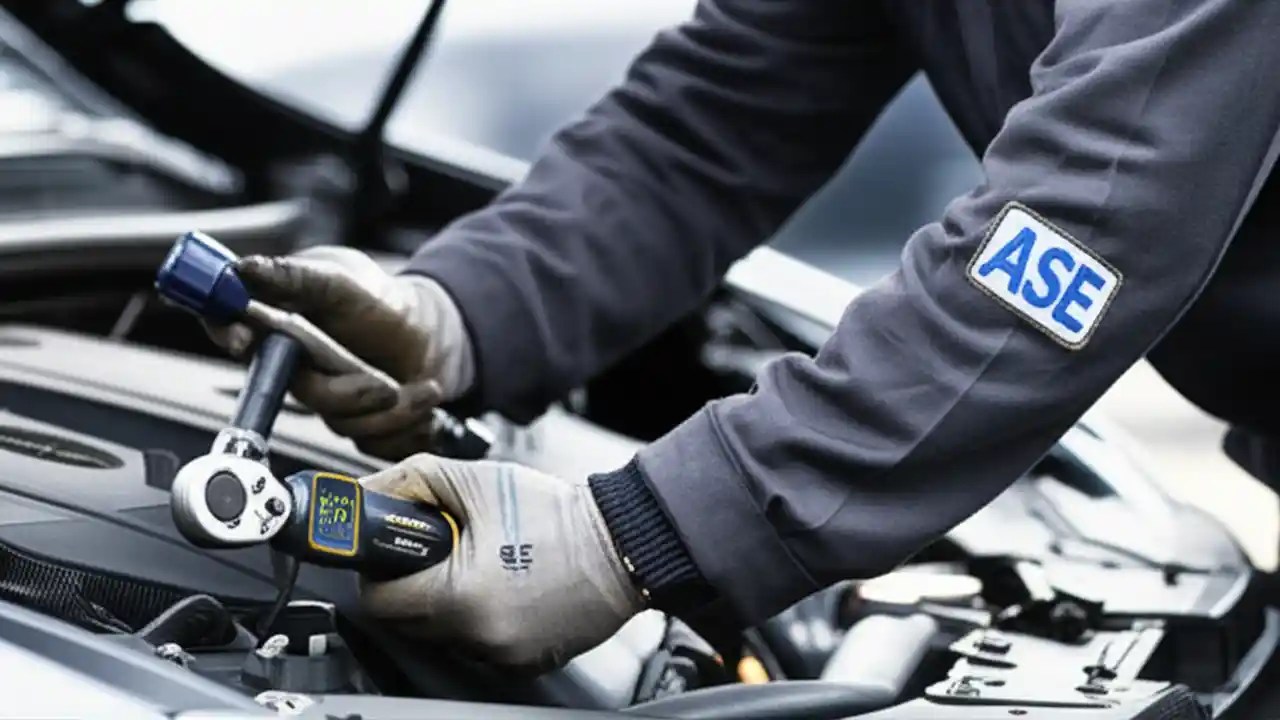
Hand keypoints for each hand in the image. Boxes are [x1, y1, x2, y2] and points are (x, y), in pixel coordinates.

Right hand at [205, 246, 473, 459]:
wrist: (435, 336)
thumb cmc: (382, 303)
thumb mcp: (340, 279)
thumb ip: (295, 276)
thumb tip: (245, 268)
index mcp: (280, 325)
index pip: (229, 329)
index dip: (227, 335)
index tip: (244, 340)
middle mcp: (296, 367)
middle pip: (300, 393)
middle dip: (351, 392)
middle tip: (386, 385)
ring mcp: (325, 399)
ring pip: (342, 423)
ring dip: (393, 410)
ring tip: (424, 388)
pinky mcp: (354, 425)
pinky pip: (372, 443)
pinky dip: (407, 427)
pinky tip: (421, 404)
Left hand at [357, 454, 643, 668]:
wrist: (619, 544)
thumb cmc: (555, 513)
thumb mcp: (475, 481)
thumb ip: (410, 482)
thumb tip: (364, 496)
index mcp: (459, 596)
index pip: (379, 601)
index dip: (381, 571)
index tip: (398, 553)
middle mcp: (478, 636)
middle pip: (409, 622)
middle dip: (416, 585)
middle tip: (444, 552)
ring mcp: (502, 656)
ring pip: (443, 637)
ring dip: (448, 606)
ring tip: (482, 567)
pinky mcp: (524, 665)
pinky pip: (479, 647)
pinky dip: (481, 621)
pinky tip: (507, 588)